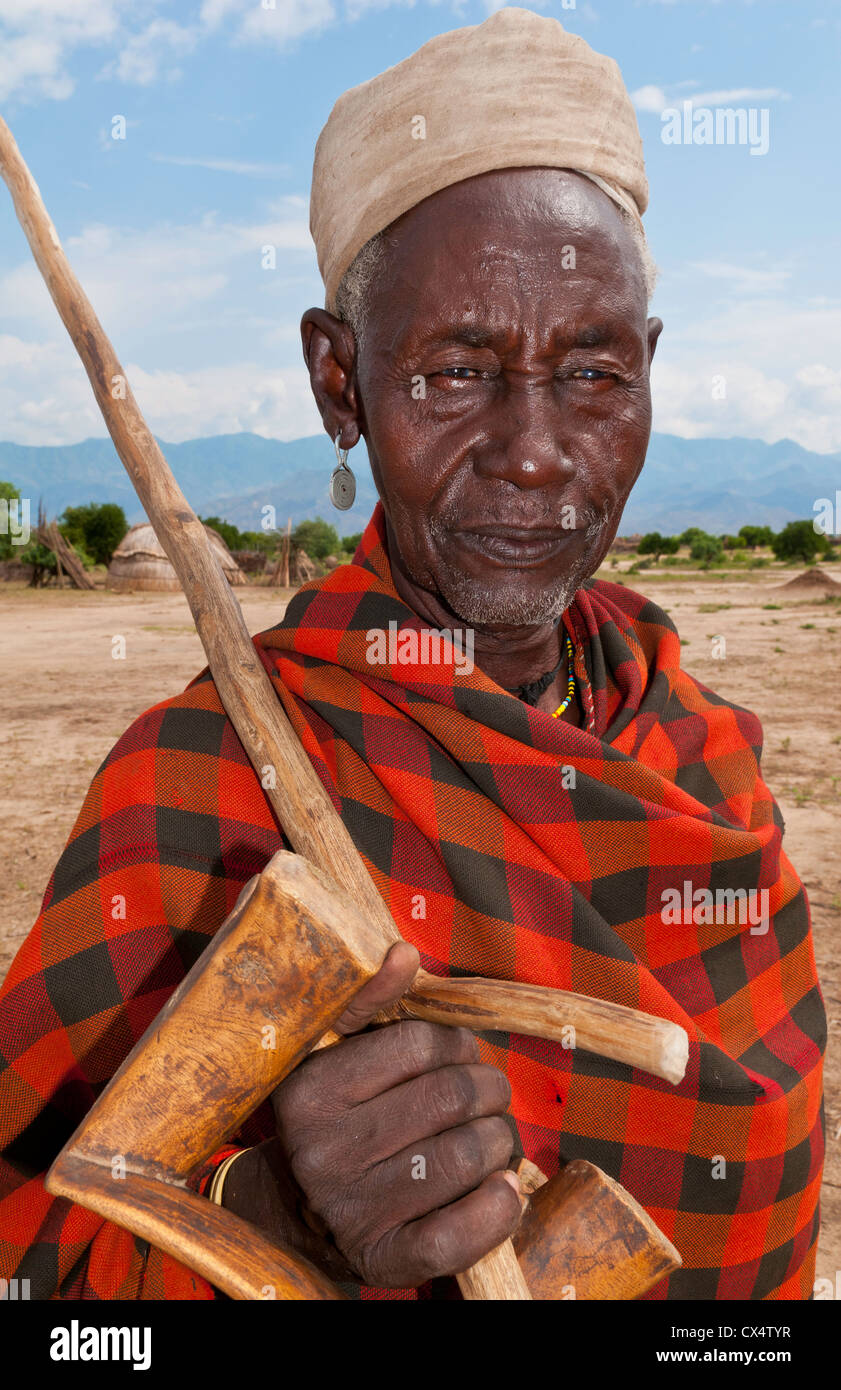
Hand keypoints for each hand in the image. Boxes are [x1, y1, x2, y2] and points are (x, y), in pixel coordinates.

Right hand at [269, 941, 521, 1287]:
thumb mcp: (342, 1052)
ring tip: (489, 1139)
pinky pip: (459, 1234)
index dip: (457, 1046)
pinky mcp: (382, 1259)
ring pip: (467, 1156)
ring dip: (500, 1142)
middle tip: (485, 1097)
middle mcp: (321, 1150)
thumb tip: (402, 952)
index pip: (420, 1044)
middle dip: (488, 1092)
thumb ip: (371, 1001)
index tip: (457, 1056)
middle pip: (452, 1098)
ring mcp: (351, 1208)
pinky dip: (498, 1208)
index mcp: (310, 1089)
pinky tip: (499, 1188)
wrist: (302, 1212)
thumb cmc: (345, 1114)